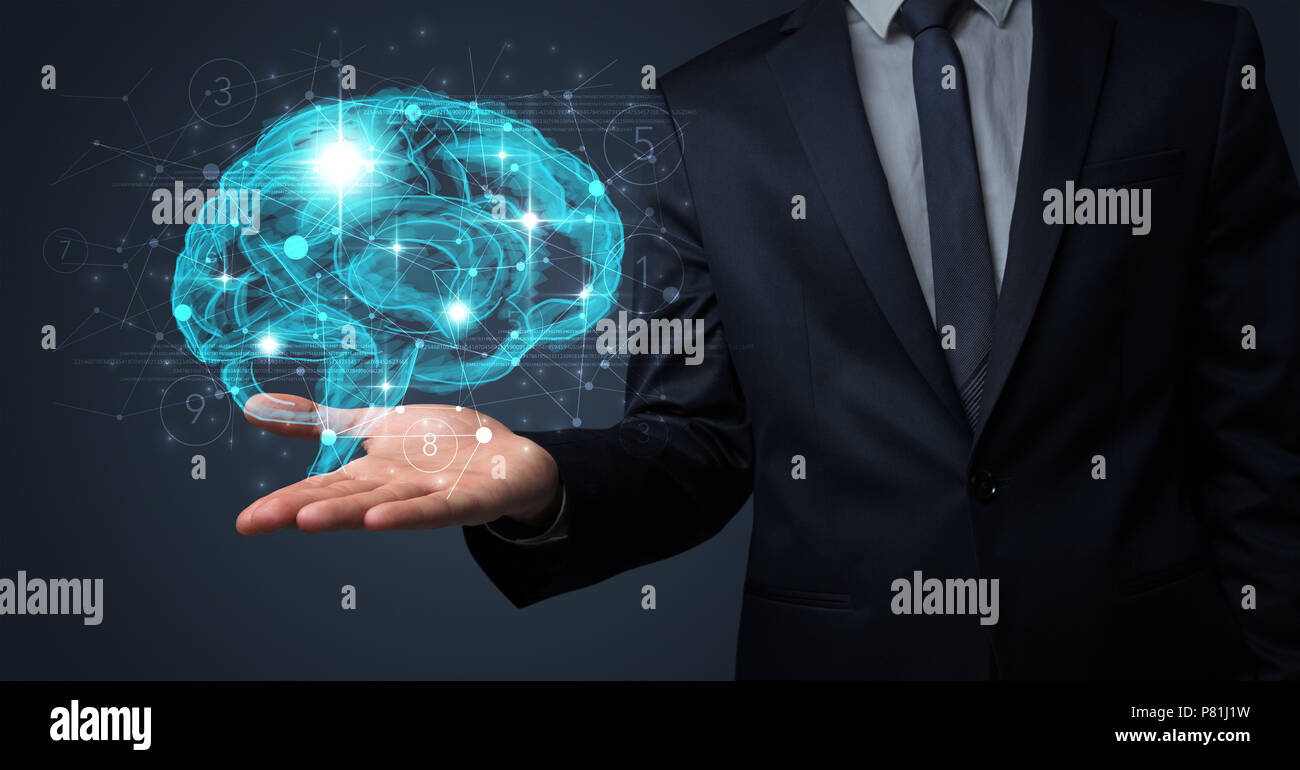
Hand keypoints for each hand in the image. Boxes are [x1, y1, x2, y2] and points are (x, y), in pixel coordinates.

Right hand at [236, 393, 560, 534]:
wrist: (511, 456)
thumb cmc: (442, 444)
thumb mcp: (376, 424)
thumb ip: (323, 421)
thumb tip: (254, 407)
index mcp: (373, 475)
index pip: (322, 488)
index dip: (285, 502)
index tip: (244, 521)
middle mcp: (397, 491)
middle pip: (345, 500)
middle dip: (301, 509)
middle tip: (255, 522)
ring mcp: (434, 496)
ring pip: (385, 507)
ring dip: (348, 514)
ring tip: (307, 521)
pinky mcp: (472, 499)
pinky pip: (439, 510)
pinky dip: (410, 516)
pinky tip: (379, 522)